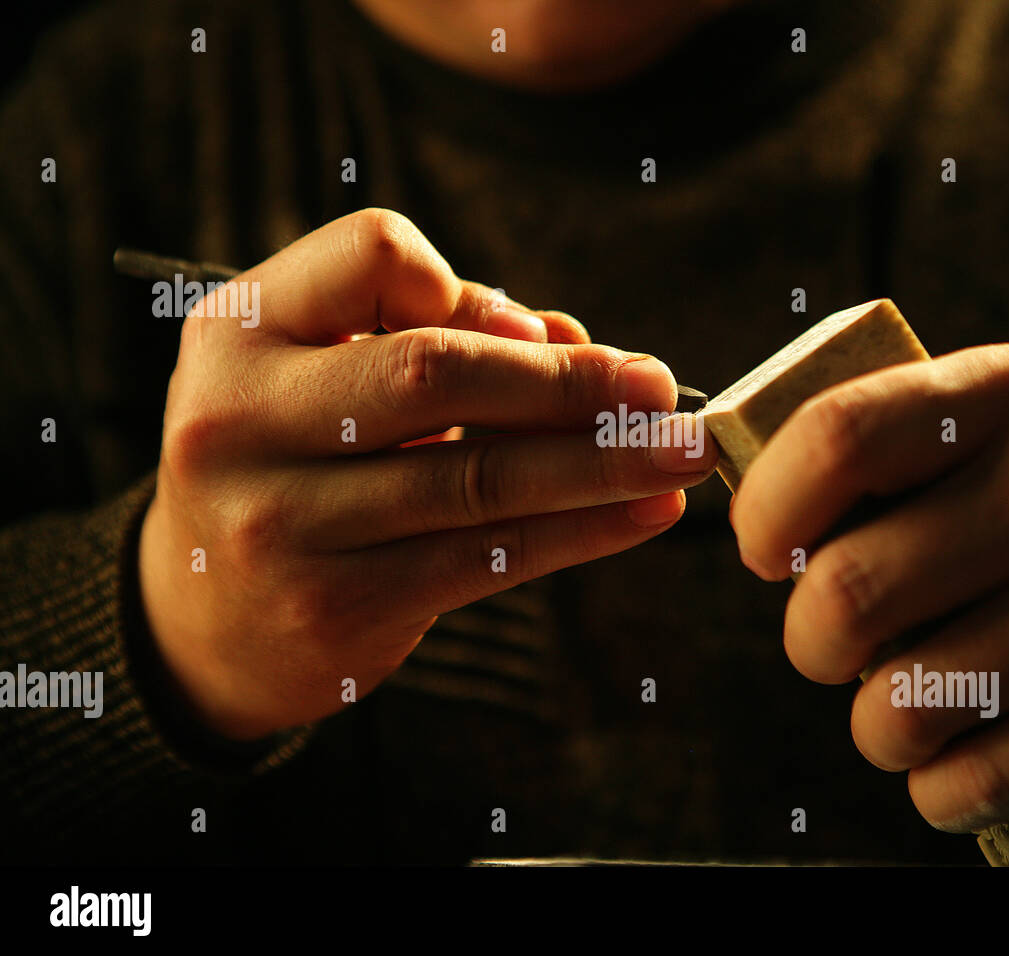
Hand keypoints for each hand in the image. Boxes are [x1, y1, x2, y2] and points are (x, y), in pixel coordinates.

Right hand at [138, 209, 715, 740]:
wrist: (206, 620)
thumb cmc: (295, 463)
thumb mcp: (323, 376)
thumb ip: (442, 340)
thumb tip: (578, 345)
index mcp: (240, 331)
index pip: (371, 253)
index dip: (469, 285)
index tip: (538, 331)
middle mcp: (241, 419)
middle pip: (436, 372)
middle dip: (568, 381)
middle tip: (661, 388)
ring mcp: (281, 521)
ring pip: (478, 477)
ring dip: (602, 461)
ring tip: (684, 452)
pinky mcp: (335, 606)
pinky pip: (485, 556)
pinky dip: (580, 532)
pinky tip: (645, 515)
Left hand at [731, 343, 1008, 831]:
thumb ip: (898, 448)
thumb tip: (751, 511)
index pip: (837, 435)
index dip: (765, 507)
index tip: (762, 549)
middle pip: (845, 592)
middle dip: (810, 642)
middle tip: (833, 644)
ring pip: (897, 709)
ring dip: (876, 726)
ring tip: (907, 704)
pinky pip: (969, 783)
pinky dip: (939, 787)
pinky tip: (965, 755)